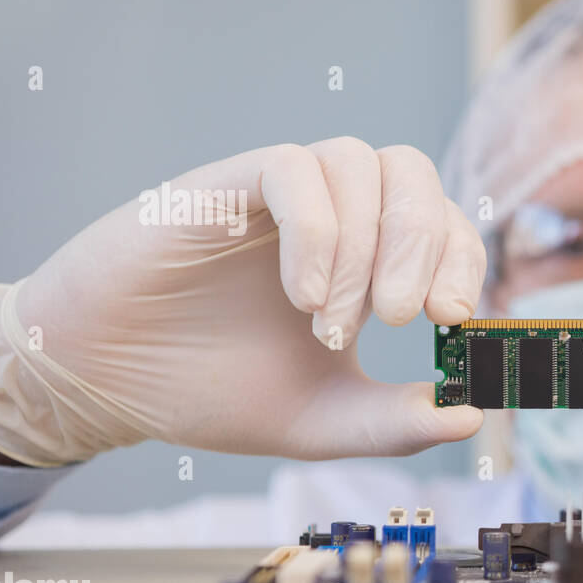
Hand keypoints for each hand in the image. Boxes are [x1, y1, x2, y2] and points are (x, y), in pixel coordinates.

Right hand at [0, 138, 484, 465]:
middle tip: (407, 318)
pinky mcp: (226, 184)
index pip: (443, 225)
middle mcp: (331, 217)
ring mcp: (280, 197)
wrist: (108, 381)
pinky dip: (315, 229)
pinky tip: (302, 296)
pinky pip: (294, 167)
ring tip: (331, 325)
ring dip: (364, 246)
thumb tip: (474, 415)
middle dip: (427, 245)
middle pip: (413, 174)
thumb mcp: (323, 421)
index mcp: (365, 261)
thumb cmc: (214, 389)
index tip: (456, 322)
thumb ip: (397, 422)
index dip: (463, 261)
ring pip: (359, 161)